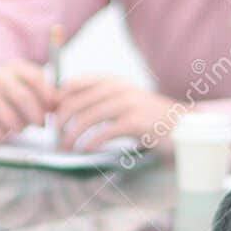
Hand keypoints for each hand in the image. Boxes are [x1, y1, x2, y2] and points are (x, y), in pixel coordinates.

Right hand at [0, 61, 55, 141]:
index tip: (51, 109)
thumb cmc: (8, 92)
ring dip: (19, 126)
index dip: (47, 97)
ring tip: (20, 127)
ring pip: (8, 116)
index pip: (35, 79)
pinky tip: (3, 132)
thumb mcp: (26, 84)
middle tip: (41, 124)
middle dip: (36, 115)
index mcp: (14, 67)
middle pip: (22, 97)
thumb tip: (59, 103)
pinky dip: (2, 134)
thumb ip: (44, 92)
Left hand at [52, 75, 174, 150]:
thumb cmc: (146, 117)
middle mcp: (116, 87)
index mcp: (109, 80)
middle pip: (73, 102)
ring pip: (85, 118)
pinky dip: (89, 143)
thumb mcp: (121, 101)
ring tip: (66, 148)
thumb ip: (96, 101)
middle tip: (55, 139)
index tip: (49, 120)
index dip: (56, 102)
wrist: (181, 126)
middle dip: (59, 123)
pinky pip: (103, 132)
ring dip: (71, 136)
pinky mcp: (135, 121)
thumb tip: (61, 111)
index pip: (71, 84)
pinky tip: (84, 150)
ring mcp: (127, 103)